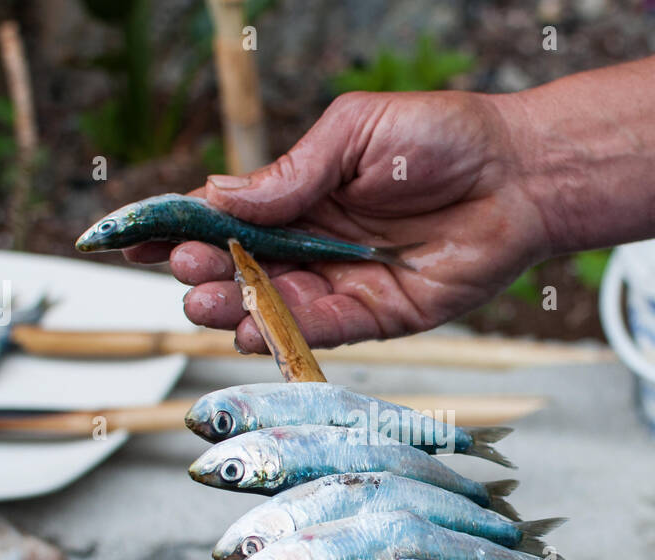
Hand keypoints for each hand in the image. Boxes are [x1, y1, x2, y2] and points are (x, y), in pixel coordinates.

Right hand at [126, 90, 550, 350]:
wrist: (518, 173)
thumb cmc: (443, 138)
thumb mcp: (354, 133)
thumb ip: (291, 172)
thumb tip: (219, 193)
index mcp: (302, 193)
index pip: (228, 216)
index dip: (181, 227)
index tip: (136, 238)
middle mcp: (315, 242)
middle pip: (242, 266)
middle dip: (205, 269)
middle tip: (183, 268)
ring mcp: (344, 281)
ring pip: (274, 305)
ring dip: (234, 306)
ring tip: (206, 298)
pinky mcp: (379, 315)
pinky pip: (324, 329)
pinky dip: (286, 330)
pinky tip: (251, 325)